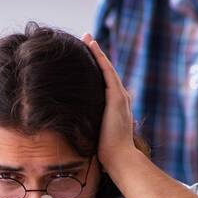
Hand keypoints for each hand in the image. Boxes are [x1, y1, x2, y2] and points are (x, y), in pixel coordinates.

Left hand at [81, 34, 137, 181]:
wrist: (120, 159)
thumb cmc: (107, 154)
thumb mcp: (96, 137)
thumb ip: (91, 129)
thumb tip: (76, 131)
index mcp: (116, 108)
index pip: (105, 84)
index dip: (97, 70)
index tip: (87, 59)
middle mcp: (121, 99)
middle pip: (107, 72)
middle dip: (97, 56)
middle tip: (87, 40)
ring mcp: (120, 97)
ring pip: (107, 69)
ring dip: (98, 53)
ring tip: (88, 39)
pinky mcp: (117, 98)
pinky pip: (107, 72)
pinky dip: (100, 58)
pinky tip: (92, 47)